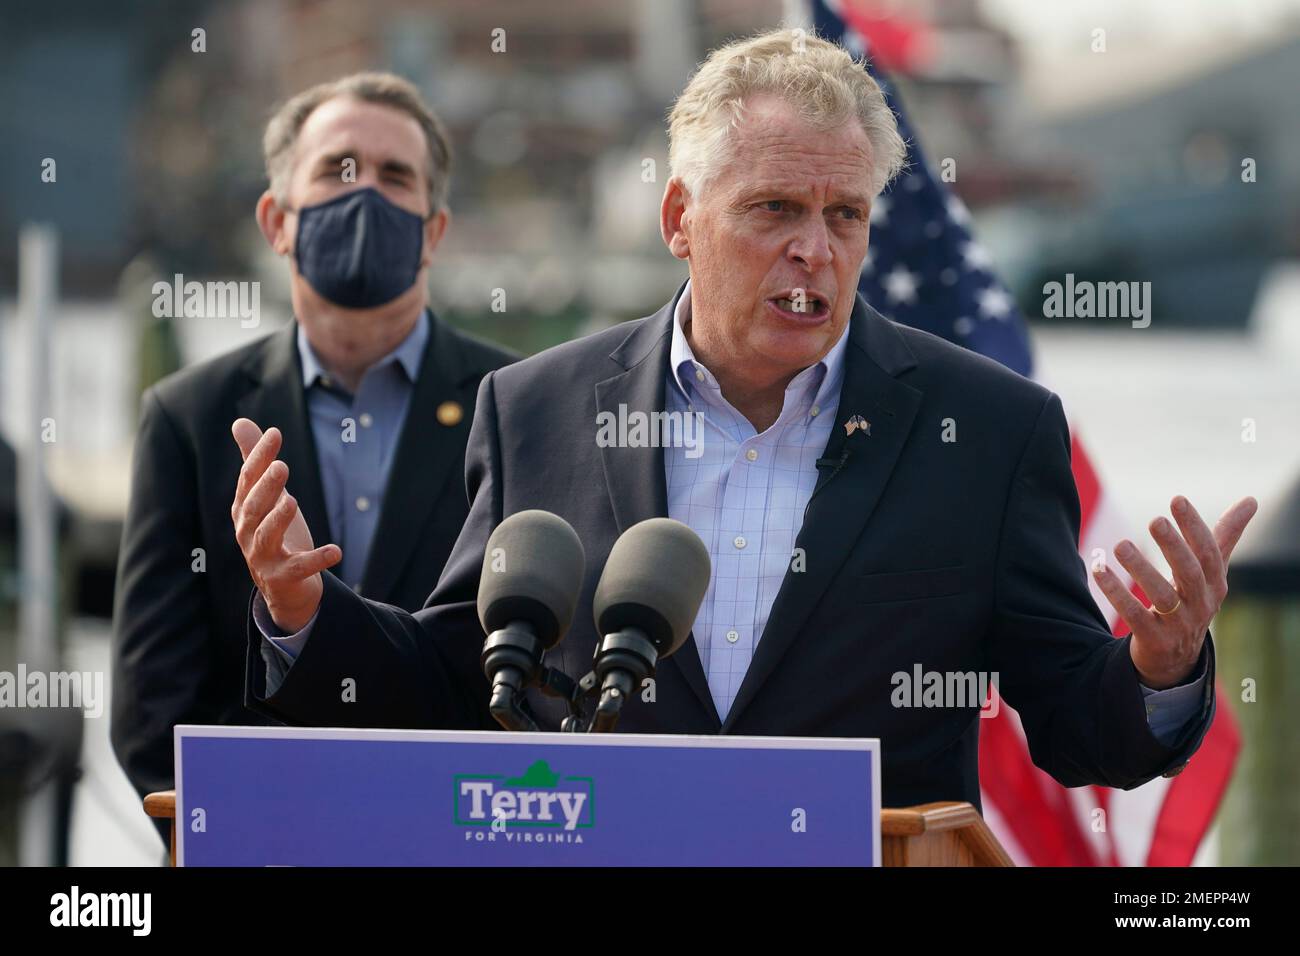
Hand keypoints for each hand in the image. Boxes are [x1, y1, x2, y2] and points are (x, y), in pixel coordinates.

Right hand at [231, 418, 340, 632]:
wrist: (284, 587)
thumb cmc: (274, 532)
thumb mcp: (267, 496)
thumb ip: (255, 461)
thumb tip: (240, 421)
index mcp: (244, 510)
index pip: (248, 479)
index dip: (259, 456)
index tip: (276, 433)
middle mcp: (247, 533)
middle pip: (253, 508)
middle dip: (266, 487)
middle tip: (282, 467)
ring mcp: (263, 557)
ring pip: (267, 537)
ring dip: (279, 519)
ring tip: (292, 502)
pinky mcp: (283, 578)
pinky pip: (299, 568)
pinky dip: (317, 560)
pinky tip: (337, 551)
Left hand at [1092, 495, 1256, 688]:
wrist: (1176, 658)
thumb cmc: (1193, 601)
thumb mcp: (1212, 572)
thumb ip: (1225, 536)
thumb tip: (1252, 499)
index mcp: (1215, 584)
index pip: (1210, 553)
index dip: (1195, 527)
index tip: (1177, 500)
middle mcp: (1201, 604)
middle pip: (1190, 573)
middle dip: (1174, 546)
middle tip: (1155, 520)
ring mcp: (1179, 625)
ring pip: (1162, 596)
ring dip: (1141, 569)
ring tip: (1120, 545)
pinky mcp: (1155, 640)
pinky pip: (1135, 615)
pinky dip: (1116, 593)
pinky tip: (1098, 569)